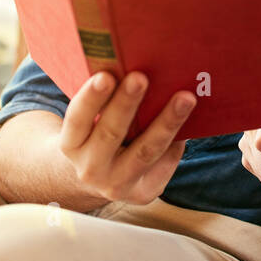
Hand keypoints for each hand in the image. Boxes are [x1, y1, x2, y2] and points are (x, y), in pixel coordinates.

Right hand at [58, 71, 195, 204]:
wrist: (102, 177)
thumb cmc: (101, 134)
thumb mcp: (93, 122)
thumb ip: (107, 101)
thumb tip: (141, 66)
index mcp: (70, 144)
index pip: (78, 119)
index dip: (91, 98)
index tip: (105, 75)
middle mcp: (89, 169)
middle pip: (111, 134)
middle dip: (127, 104)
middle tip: (142, 77)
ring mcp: (116, 185)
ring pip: (145, 152)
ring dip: (167, 123)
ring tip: (185, 98)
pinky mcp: (143, 194)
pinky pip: (164, 164)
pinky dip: (177, 142)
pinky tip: (190, 123)